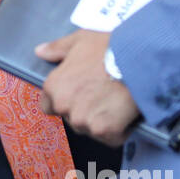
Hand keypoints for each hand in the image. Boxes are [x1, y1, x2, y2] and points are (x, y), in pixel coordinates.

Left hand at [35, 29, 139, 145]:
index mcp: (53, 86)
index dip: (65, 101)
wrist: (139, 60)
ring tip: (115, 102)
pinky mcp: (104, 131)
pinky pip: (111, 137)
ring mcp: (83, 121)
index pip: (48, 106)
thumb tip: (40, 52)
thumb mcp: (80, 40)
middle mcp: (64, 106)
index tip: (80, 95)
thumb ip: (57, 48)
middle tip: (103, 95)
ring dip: (101, 121)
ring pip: (90, 129)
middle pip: (71, 119)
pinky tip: (125, 113)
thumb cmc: (110, 48)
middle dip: (85, 111)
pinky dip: (119, 130)